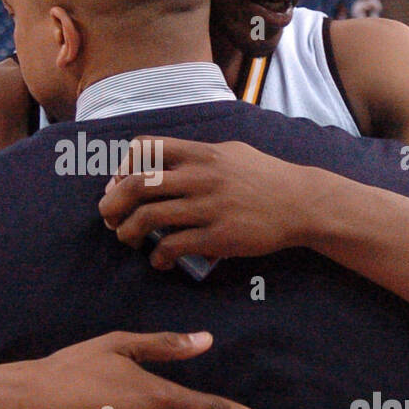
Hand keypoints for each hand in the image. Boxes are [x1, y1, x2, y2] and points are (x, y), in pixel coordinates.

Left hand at [98, 137, 309, 269]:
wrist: (301, 202)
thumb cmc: (264, 176)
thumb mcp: (230, 151)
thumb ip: (196, 155)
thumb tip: (160, 162)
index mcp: (200, 152)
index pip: (145, 148)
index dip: (123, 166)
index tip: (119, 183)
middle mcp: (200, 176)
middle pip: (138, 185)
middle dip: (113, 203)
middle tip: (108, 217)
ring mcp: (209, 207)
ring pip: (149, 218)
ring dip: (128, 232)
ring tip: (127, 239)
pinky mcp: (219, 237)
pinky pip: (173, 247)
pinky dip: (157, 256)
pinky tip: (158, 260)